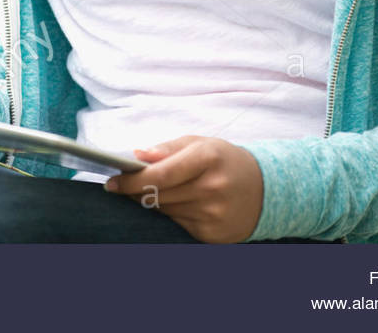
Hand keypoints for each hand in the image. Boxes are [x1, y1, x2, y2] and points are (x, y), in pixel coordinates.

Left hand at [102, 135, 263, 242]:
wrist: (266, 190)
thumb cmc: (224, 161)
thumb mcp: (200, 143)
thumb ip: (167, 147)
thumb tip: (136, 155)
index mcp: (208, 158)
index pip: (160, 174)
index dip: (131, 181)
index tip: (111, 181)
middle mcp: (213, 188)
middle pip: (158, 195)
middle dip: (134, 191)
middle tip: (118, 186)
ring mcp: (214, 214)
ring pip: (164, 211)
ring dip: (150, 202)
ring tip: (146, 191)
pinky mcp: (213, 234)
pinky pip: (177, 224)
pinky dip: (170, 213)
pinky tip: (175, 203)